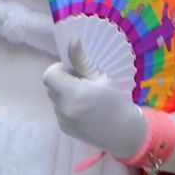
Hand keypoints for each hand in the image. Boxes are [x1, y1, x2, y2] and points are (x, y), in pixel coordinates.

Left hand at [42, 39, 146, 157]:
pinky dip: (67, 106)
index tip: (72, 71)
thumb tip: (72, 41)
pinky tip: (85, 109)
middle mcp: (64, 109)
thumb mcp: (101, 77)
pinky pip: (59, 111)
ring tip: (84, 96)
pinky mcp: (64, 129)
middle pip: (51, 86)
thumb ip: (82, 61)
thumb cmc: (116, 102)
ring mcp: (63, 121)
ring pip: (54, 98)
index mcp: (73, 94)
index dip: (58, 69)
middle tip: (81, 82)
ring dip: (64, 93)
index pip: (49, 75)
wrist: (125, 133)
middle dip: (62, 80)